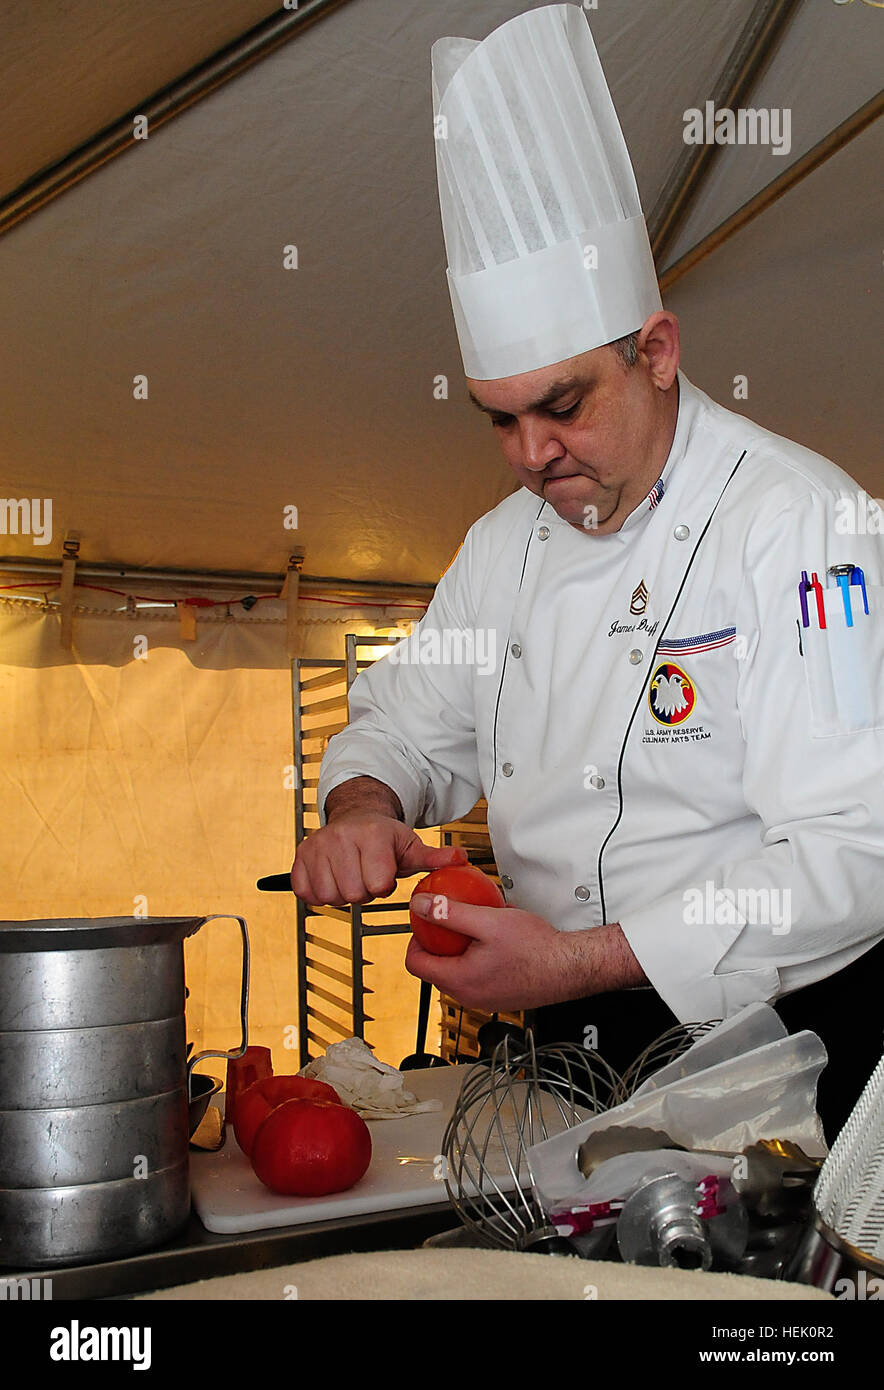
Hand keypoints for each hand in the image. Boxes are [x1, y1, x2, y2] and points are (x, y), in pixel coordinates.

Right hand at [290, 812, 468, 905]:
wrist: (355, 817)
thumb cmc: (385, 838)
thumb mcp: (411, 846)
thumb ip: (435, 857)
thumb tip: (461, 858)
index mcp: (372, 835)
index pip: (376, 885)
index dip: (383, 886)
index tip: (384, 874)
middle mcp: (341, 837)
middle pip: (353, 894)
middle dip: (363, 892)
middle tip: (366, 874)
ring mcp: (317, 846)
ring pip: (329, 896)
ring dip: (341, 894)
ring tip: (350, 876)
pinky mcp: (300, 856)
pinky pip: (305, 893)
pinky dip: (319, 892)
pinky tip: (331, 878)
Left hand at [405, 891, 572, 1010]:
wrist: (570, 967)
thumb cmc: (536, 949)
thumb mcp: (487, 921)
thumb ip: (449, 912)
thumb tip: (421, 905)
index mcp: (459, 981)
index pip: (415, 964)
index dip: (413, 940)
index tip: (423, 923)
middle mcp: (469, 996)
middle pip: (435, 970)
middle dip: (437, 944)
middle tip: (447, 921)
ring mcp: (484, 1000)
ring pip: (457, 974)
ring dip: (458, 951)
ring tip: (471, 928)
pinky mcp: (499, 998)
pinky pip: (476, 977)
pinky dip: (476, 959)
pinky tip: (491, 940)